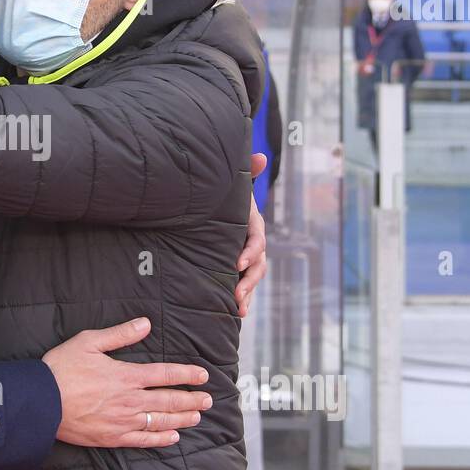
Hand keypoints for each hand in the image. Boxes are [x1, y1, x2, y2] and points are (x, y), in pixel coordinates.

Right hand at [44, 317, 213, 448]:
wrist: (41, 402)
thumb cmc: (62, 369)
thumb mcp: (89, 342)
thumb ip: (120, 334)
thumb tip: (145, 324)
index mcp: (126, 375)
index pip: (165, 375)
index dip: (187, 375)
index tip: (203, 376)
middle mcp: (130, 400)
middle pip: (169, 400)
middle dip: (191, 399)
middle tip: (208, 400)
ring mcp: (122, 421)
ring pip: (160, 421)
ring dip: (182, 418)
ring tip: (196, 416)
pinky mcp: (112, 438)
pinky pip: (143, 440)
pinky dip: (161, 439)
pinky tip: (173, 436)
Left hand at [235, 153, 268, 317]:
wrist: (209, 206)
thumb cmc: (222, 194)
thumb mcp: (232, 184)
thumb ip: (245, 171)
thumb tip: (260, 156)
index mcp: (252, 223)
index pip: (257, 238)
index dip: (251, 251)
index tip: (238, 263)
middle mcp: (251, 241)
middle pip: (258, 264)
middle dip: (249, 280)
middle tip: (237, 294)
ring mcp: (245, 255)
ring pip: (251, 277)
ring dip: (246, 293)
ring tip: (238, 309)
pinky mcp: (234, 266)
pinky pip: (241, 283)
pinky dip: (240, 297)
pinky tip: (233, 312)